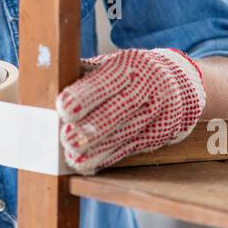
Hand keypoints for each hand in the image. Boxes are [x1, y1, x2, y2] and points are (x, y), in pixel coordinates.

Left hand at [56, 48, 205, 175]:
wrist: (176, 83)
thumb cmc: (129, 73)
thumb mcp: (111, 63)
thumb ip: (85, 72)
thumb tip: (51, 81)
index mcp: (131, 64)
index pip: (109, 79)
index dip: (86, 94)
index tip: (63, 108)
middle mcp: (148, 86)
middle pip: (121, 108)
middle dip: (93, 126)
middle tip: (67, 139)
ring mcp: (157, 111)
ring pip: (127, 132)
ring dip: (99, 148)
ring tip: (73, 158)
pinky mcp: (159, 133)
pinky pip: (132, 147)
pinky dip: (109, 157)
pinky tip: (89, 164)